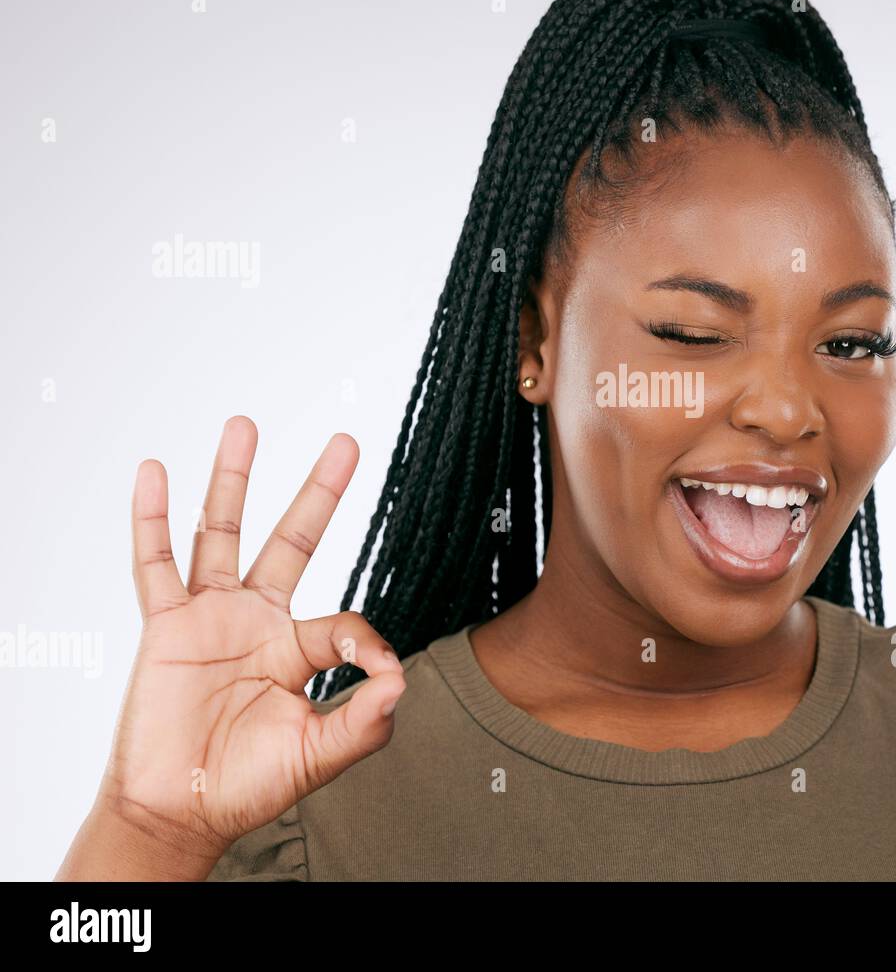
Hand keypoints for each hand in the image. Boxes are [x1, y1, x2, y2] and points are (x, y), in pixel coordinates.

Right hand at [87, 417, 404, 868]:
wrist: (177, 812)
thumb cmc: (246, 786)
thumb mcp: (317, 756)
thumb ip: (363, 722)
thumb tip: (401, 680)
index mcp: (299, 650)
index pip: (345, 623)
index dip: (368, 643)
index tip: (380, 671)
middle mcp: (259, 621)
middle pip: (292, 541)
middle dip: (319, 492)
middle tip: (346, 442)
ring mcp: (211, 617)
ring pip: (222, 532)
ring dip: (233, 479)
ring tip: (244, 424)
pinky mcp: (167, 626)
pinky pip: (155, 564)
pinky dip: (153, 519)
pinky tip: (155, 472)